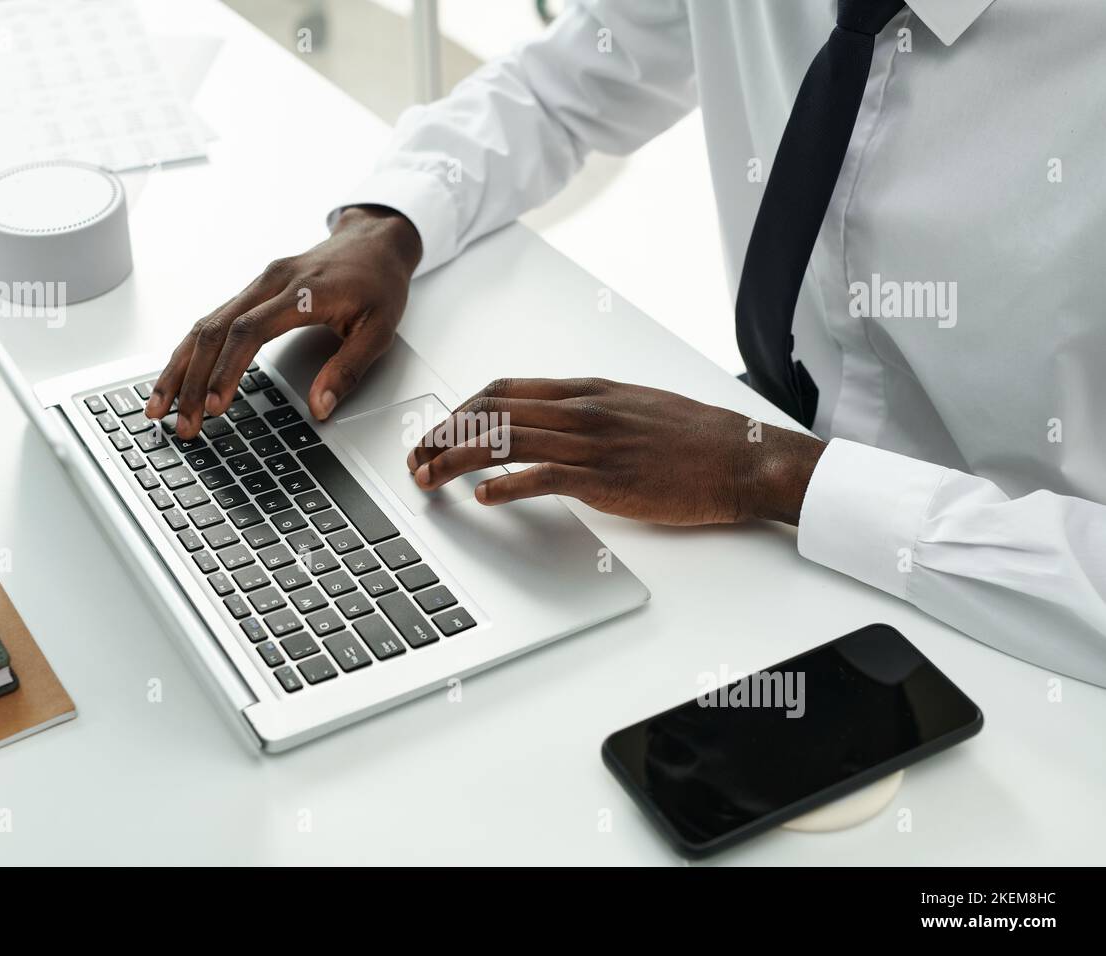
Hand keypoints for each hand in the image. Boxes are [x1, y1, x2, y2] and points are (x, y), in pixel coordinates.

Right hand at [145, 205, 421, 437]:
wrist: (373, 241)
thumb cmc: (378, 284)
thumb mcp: (380, 330)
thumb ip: (349, 370)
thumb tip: (320, 409)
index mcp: (302, 291)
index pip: (250, 331)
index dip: (227, 369)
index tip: (215, 405)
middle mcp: (271, 283)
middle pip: (215, 330)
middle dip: (192, 381)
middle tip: (183, 424)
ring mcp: (257, 285)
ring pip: (204, 325)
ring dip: (179, 369)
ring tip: (160, 408)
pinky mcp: (252, 292)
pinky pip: (212, 322)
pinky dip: (190, 353)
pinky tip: (176, 379)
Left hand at [407, 377, 827, 525]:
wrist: (741, 456)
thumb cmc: (693, 436)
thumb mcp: (632, 405)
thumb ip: (587, 410)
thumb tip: (548, 421)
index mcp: (585, 390)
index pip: (503, 390)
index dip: (461, 410)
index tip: (438, 431)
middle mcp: (581, 410)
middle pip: (492, 413)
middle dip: (444, 435)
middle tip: (418, 458)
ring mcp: (592, 443)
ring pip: (506, 441)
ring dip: (458, 460)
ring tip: (430, 478)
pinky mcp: (606, 478)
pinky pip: (543, 477)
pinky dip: (506, 486)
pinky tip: (483, 498)